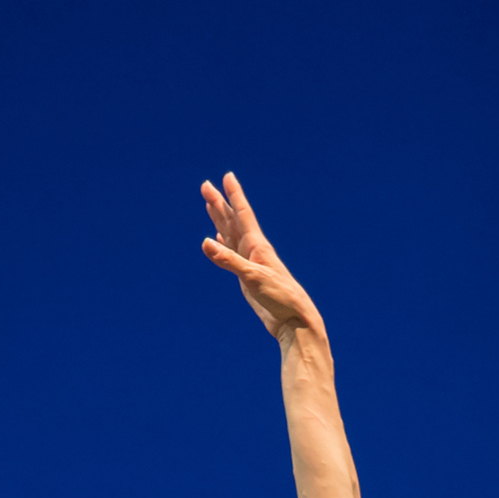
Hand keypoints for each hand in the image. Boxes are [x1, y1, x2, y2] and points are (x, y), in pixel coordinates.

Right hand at [200, 172, 323, 340]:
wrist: (292, 320)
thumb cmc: (279, 297)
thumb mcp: (252, 278)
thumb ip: (228, 260)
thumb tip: (205, 242)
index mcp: (257, 245)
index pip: (243, 214)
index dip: (235, 195)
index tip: (227, 176)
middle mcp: (253, 250)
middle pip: (232, 221)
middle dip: (219, 203)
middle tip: (206, 186)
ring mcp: (250, 262)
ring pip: (230, 235)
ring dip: (220, 219)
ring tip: (210, 204)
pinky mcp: (247, 277)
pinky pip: (231, 254)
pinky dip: (224, 244)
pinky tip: (218, 238)